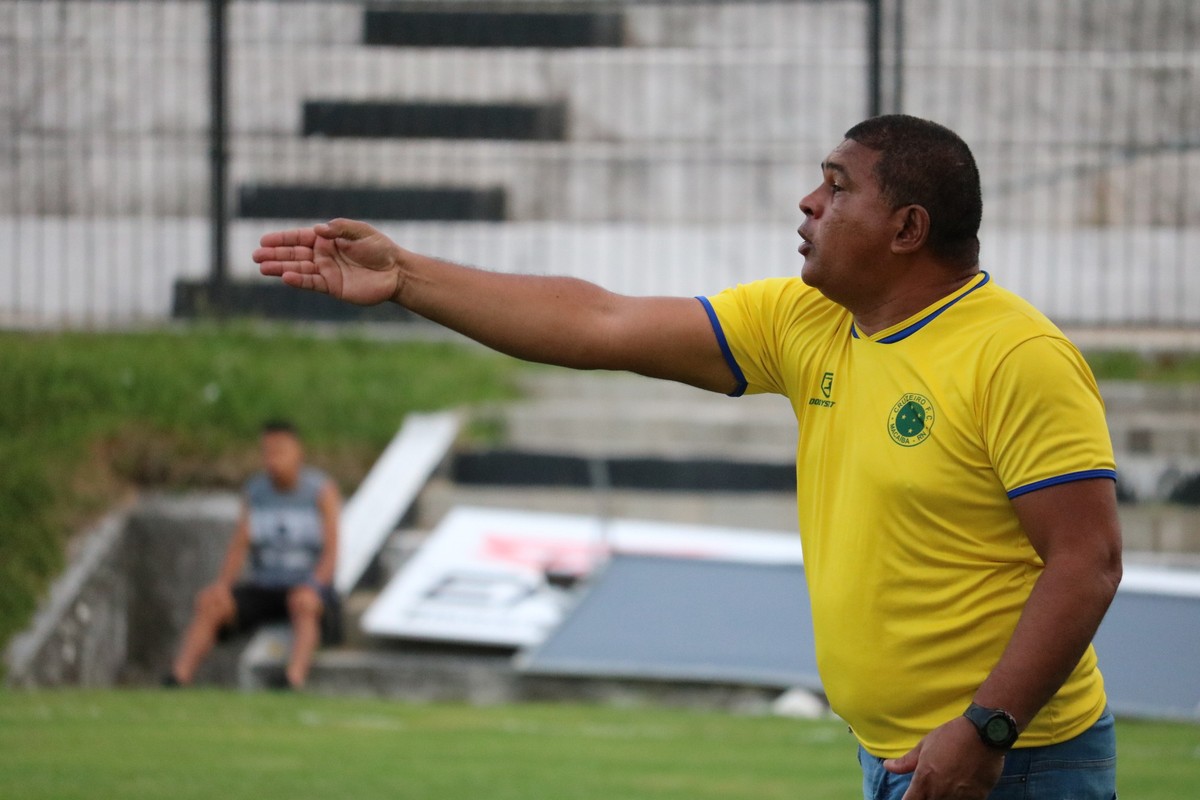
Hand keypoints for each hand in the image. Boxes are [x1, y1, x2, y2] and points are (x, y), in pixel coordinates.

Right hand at [254, 218, 404, 305]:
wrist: (396, 272)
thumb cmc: (380, 248)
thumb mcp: (361, 232)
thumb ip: (340, 229)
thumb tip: (318, 230)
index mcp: (328, 239)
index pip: (299, 238)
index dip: (282, 239)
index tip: (264, 240)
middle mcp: (323, 255)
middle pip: (294, 254)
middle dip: (274, 255)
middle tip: (255, 257)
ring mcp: (326, 271)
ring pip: (299, 269)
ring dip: (281, 268)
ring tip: (262, 268)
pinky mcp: (333, 286)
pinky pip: (312, 283)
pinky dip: (299, 280)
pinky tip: (285, 277)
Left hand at [883, 716, 1004, 798]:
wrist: (984, 733)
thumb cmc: (951, 736)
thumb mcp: (925, 745)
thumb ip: (906, 762)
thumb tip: (887, 766)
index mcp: (924, 780)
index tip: (911, 796)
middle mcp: (940, 793)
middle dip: (926, 798)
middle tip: (932, 787)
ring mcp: (959, 797)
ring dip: (944, 798)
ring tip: (948, 785)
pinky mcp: (977, 798)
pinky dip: (961, 798)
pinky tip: (962, 788)